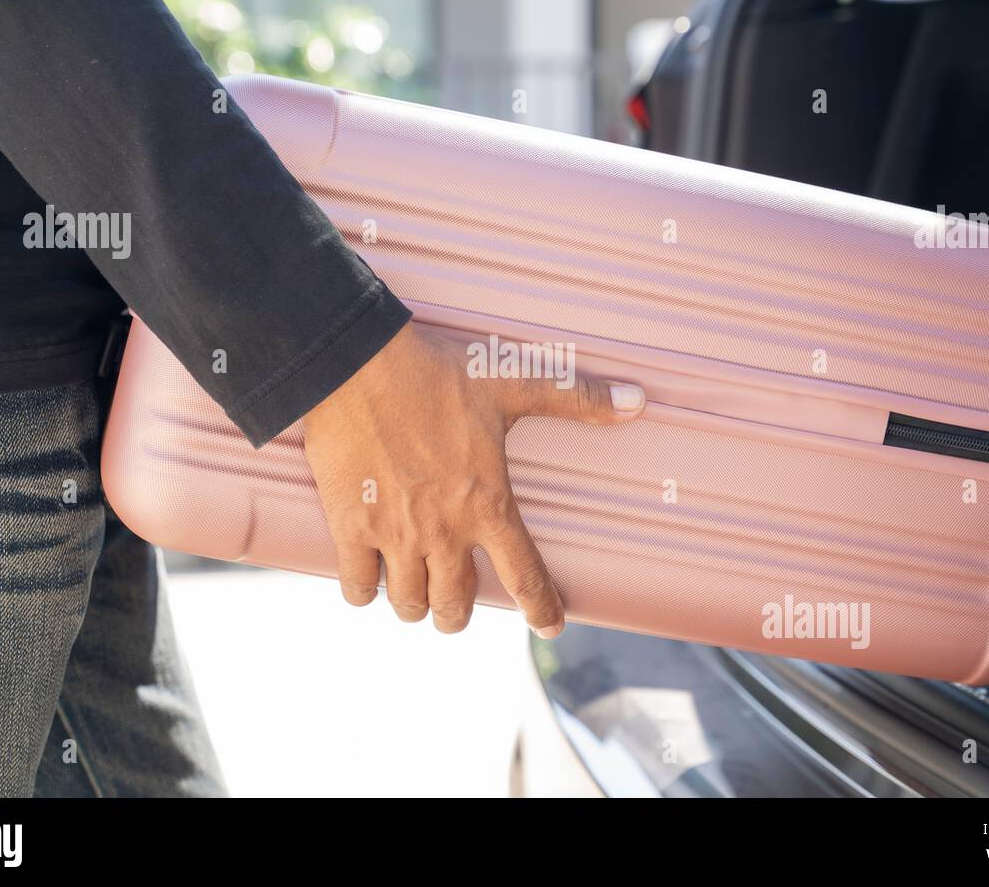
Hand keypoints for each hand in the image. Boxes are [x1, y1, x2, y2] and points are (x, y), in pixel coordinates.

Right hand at [300, 322, 645, 636]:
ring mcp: (394, 536)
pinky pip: (357, 588)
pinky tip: (371, 578)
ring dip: (416, 604)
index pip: (526, 578)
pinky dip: (365, 591)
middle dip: (459, 613)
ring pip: (409, 605)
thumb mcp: (512, 381)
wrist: (357, 362)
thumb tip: (638, 402)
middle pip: (455, 608)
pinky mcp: (350, 528)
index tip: (550, 626)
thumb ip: (576, 398)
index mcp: (488, 504)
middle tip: (458, 601)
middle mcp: (444, 532)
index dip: (542, 609)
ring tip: (416, 590)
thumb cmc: (437, 372)